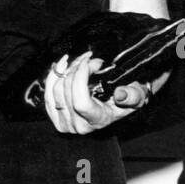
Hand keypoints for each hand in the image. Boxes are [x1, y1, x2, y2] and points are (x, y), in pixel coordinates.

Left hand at [43, 51, 167, 134]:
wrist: (117, 105)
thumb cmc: (127, 97)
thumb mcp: (137, 95)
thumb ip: (133, 95)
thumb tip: (120, 94)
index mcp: (97, 121)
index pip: (80, 103)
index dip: (81, 78)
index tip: (90, 62)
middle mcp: (78, 125)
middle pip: (67, 91)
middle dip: (77, 68)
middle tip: (90, 58)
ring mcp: (64, 122)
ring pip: (56, 89)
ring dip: (67, 69)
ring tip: (81, 60)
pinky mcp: (54, 114)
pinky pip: (47, 92)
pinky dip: (54, 75)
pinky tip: (63, 64)